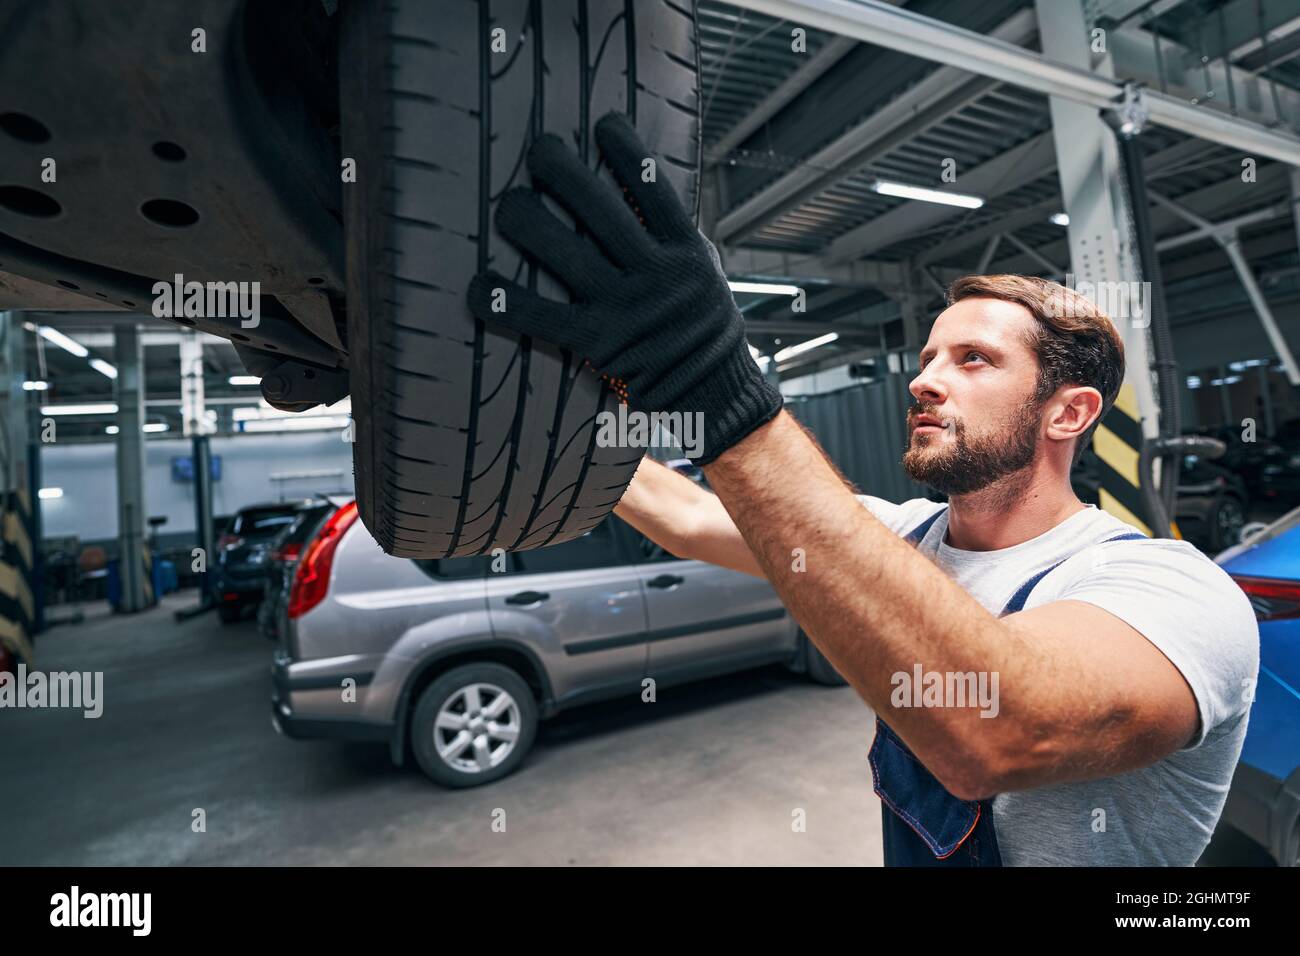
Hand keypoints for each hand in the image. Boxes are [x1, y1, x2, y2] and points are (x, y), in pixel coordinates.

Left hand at [466, 111, 781, 464]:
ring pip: (565, 254)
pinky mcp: (599, 343)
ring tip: (506, 206)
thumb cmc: (703, 326)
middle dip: (563, 173)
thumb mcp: (706, 273)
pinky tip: (479, 286)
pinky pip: (544, 317)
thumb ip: (674, 234)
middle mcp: (657, 275)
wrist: (715, 394)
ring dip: (529, 223)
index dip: (627, 151)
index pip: (654, 188)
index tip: (602, 123)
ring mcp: (626, 309)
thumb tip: (642, 185)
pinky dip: (507, 302)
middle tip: (537, 150)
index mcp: (686, 252)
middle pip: (600, 210)